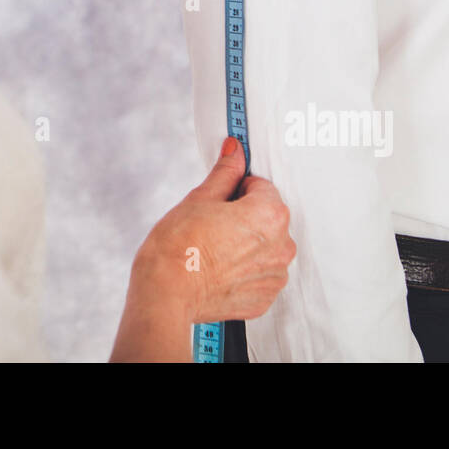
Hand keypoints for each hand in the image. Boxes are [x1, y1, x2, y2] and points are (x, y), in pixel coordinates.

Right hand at [111, 137, 295, 360]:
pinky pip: (260, 274)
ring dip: (248, 244)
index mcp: (270, 215)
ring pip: (266, 247)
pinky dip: (245, 270)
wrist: (166, 292)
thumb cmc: (179, 245)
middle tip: (213, 224)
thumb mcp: (200, 198)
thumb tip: (235, 150)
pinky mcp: (264, 298)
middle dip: (246, 216)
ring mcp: (275, 276)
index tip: (220, 200)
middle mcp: (282, 246)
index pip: (262, 186)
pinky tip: (219, 269)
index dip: (237, 189)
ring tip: (215, 249)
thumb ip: (226, 172)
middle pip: (269, 217)